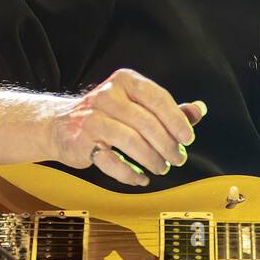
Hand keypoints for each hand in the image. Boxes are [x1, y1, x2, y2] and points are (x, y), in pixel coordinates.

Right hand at [50, 68, 206, 185]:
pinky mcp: (82, 141)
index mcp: (125, 81)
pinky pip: (112, 161)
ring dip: (152, 159)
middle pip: (146, 123)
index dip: (177, 121)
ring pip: (131, 141)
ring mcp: (92, 118)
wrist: (59, 125)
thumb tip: (200, 110)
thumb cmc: (107, 114)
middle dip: (167, 145)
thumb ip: (167, 108)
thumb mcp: (136, 103)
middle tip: (178, 159)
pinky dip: (129, 174)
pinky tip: (140, 179)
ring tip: (161, 168)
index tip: (188, 139)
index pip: (157, 98)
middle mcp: (107, 95)